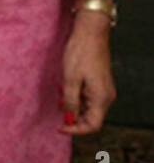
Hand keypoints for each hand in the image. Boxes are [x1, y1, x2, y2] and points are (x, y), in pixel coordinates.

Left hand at [60, 10, 115, 135]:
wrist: (90, 32)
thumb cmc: (80, 52)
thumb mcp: (70, 78)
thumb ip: (70, 100)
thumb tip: (69, 117)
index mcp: (101, 98)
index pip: (92, 125)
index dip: (76, 130)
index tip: (60, 127)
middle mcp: (106, 96)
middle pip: (91, 117)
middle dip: (73, 117)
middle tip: (57, 110)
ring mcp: (103, 88)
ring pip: (88, 106)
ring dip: (73, 105)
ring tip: (58, 97)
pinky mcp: (98, 81)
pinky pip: (87, 95)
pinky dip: (75, 95)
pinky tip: (63, 88)